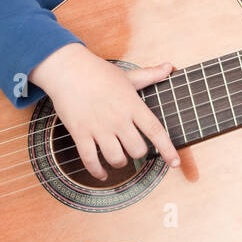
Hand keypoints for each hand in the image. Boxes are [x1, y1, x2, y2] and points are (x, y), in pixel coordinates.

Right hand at [29, 43, 180, 178]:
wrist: (67, 69)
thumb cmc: (98, 72)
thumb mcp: (128, 75)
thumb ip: (150, 75)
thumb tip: (170, 67)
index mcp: (132, 105)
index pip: (155, 131)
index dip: (167, 149)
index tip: (174, 163)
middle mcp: (118, 119)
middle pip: (137, 149)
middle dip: (138, 154)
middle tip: (133, 149)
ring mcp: (99, 127)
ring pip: (116, 158)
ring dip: (119, 163)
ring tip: (118, 158)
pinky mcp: (80, 133)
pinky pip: (90, 160)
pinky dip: (97, 171)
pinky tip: (102, 174)